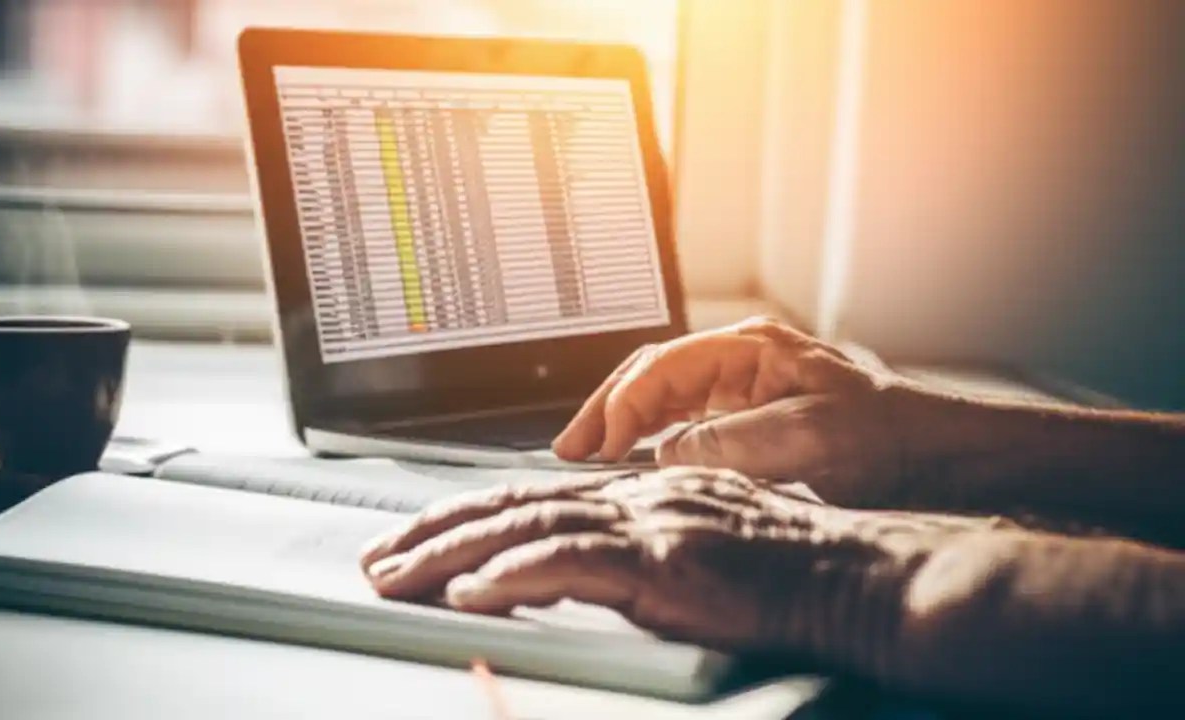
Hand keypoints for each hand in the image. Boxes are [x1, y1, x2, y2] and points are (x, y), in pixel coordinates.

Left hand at [360, 467, 997, 669]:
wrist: (850, 573)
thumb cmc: (785, 567)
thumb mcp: (697, 543)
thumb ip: (636, 547)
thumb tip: (581, 562)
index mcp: (637, 492)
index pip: (532, 496)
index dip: (467, 513)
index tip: (419, 534)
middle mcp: (632, 498)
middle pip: (512, 507)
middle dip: (435, 532)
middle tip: (378, 558)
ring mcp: (647, 526)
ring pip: (526, 531)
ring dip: (451, 556)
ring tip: (396, 578)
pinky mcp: (665, 564)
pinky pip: (575, 566)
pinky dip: (517, 576)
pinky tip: (472, 593)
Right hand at [553, 317, 924, 505]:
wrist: (939, 458)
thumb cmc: (890, 438)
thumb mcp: (810, 437)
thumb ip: (732, 441)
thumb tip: (666, 453)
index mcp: (754, 349)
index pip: (665, 365)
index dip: (626, 404)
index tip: (603, 445)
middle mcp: (743, 363)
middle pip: (652, 375)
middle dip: (607, 408)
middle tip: (569, 446)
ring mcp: (745, 390)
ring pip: (663, 398)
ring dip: (622, 423)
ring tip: (585, 451)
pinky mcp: (751, 421)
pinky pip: (686, 422)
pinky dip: (652, 439)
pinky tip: (633, 458)